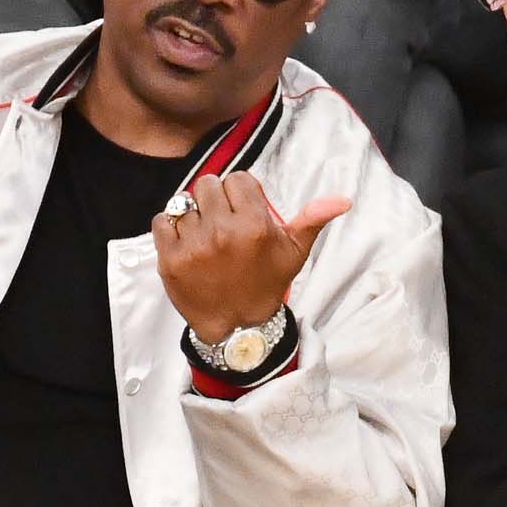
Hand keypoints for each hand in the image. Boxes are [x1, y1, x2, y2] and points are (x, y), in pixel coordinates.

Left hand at [152, 171, 350, 342]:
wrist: (237, 327)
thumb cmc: (266, 284)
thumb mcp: (294, 253)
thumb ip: (313, 220)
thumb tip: (343, 200)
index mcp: (254, 225)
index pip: (237, 179)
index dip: (238, 193)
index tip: (241, 211)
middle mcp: (223, 232)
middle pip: (207, 185)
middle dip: (214, 200)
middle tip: (221, 223)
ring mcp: (194, 245)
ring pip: (185, 202)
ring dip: (193, 215)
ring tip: (204, 237)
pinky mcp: (170, 259)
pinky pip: (162, 220)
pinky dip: (170, 228)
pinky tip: (186, 243)